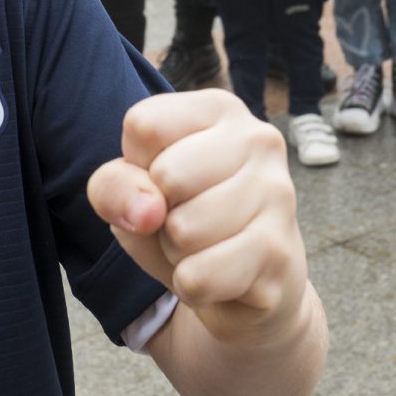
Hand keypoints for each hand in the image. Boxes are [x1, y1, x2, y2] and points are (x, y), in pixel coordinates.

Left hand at [87, 90, 305, 344]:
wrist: (246, 285)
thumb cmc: (184, 220)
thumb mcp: (132, 193)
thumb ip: (114, 186)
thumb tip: (148, 212)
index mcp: (220, 109)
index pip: (143, 126)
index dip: (137, 166)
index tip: (164, 180)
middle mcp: (258, 139)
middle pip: (166, 176)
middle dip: (160, 214)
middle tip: (188, 219)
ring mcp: (278, 193)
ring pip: (183, 231)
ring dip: (179, 253)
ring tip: (206, 246)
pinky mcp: (281, 252)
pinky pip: (199, 277)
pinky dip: (194, 286)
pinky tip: (222, 275)